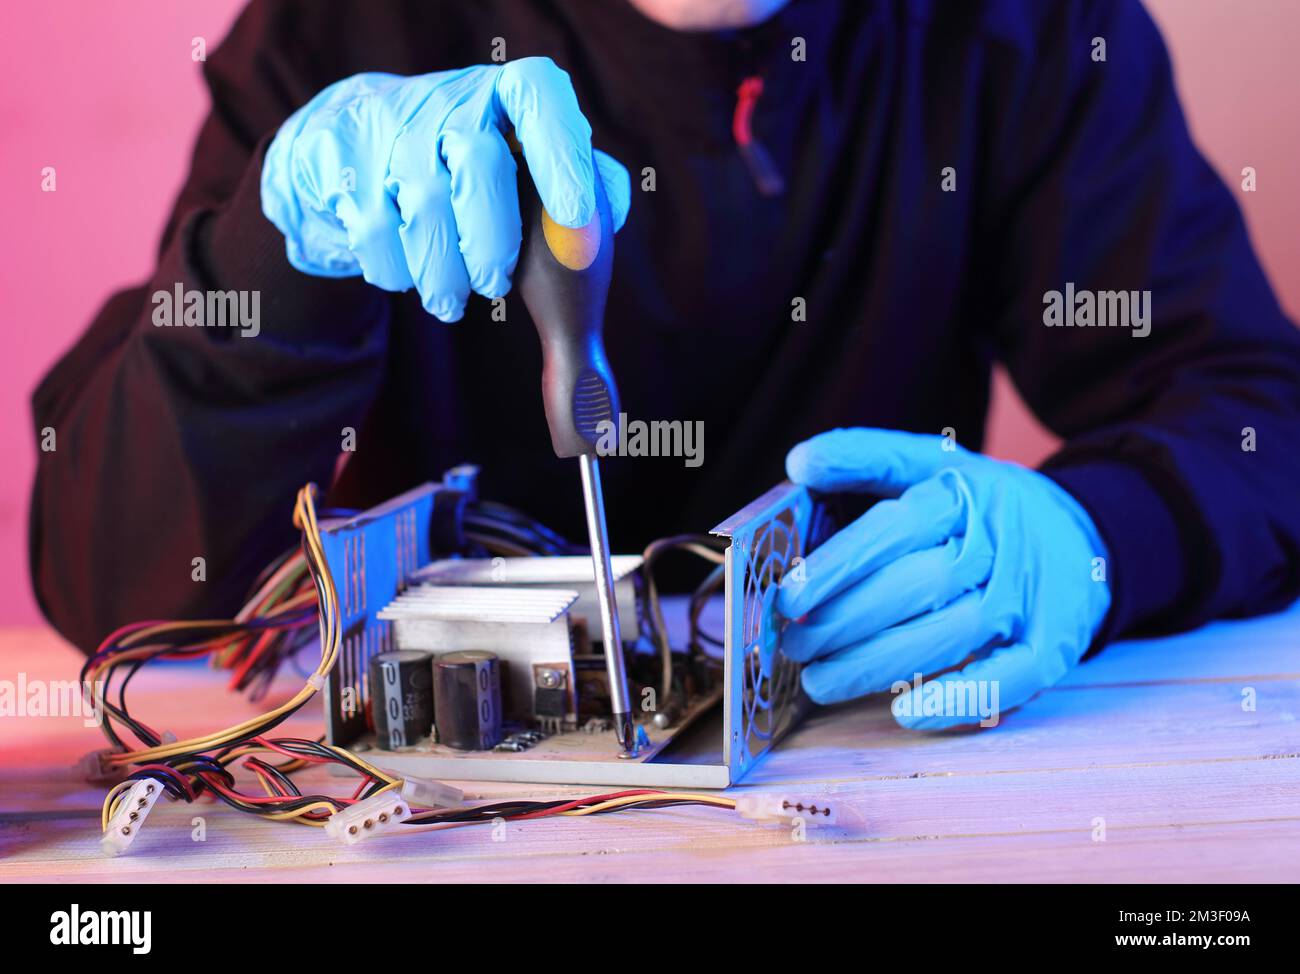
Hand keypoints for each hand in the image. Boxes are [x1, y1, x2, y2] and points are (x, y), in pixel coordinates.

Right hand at [261, 58, 630, 321]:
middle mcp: (448, 100)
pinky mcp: (340, 163)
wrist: (351, 141)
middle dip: (492, 240)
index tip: (575, 215)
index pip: (539, 95)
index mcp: (504, 93)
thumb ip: (577, 179)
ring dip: (442, 273)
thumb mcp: (519, 155)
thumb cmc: (464, 162)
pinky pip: (374, 232)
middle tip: (496, 288)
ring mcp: (388, 128)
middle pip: (478, 162)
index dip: (561, 154)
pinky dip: (396, 271)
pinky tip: (409, 276)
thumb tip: (610, 209)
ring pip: (424, 207)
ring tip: (452, 301)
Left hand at [777, 428, 1110, 728]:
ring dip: (879, 664)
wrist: (1085, 532)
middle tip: (793, 644)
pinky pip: (1008, 679)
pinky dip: (958, 700)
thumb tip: (799, 461)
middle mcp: (998, 544)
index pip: (896, 528)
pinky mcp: (1052, 646)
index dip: (840, 565)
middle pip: (918, 585)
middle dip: (846, 621)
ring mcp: (1027, 598)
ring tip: (820, 681)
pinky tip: (905, 713)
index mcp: (962, 495)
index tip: (789, 597)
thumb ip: (865, 458)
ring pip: (952, 634)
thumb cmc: (981, 506)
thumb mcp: (931, 465)